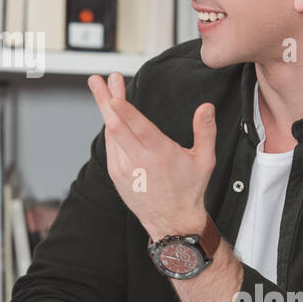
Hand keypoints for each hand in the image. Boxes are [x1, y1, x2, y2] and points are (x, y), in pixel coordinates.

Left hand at [87, 72, 215, 241]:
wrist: (172, 220)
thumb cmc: (189, 189)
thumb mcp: (205, 160)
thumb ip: (205, 131)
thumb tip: (206, 107)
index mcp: (160, 155)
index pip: (139, 128)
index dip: (125, 111)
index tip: (115, 94)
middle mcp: (139, 161)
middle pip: (115, 126)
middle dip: (105, 100)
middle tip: (97, 81)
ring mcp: (124, 169)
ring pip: (109, 134)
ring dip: (106, 109)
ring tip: (103, 88)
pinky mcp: (116, 174)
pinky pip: (110, 145)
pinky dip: (110, 127)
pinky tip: (112, 114)